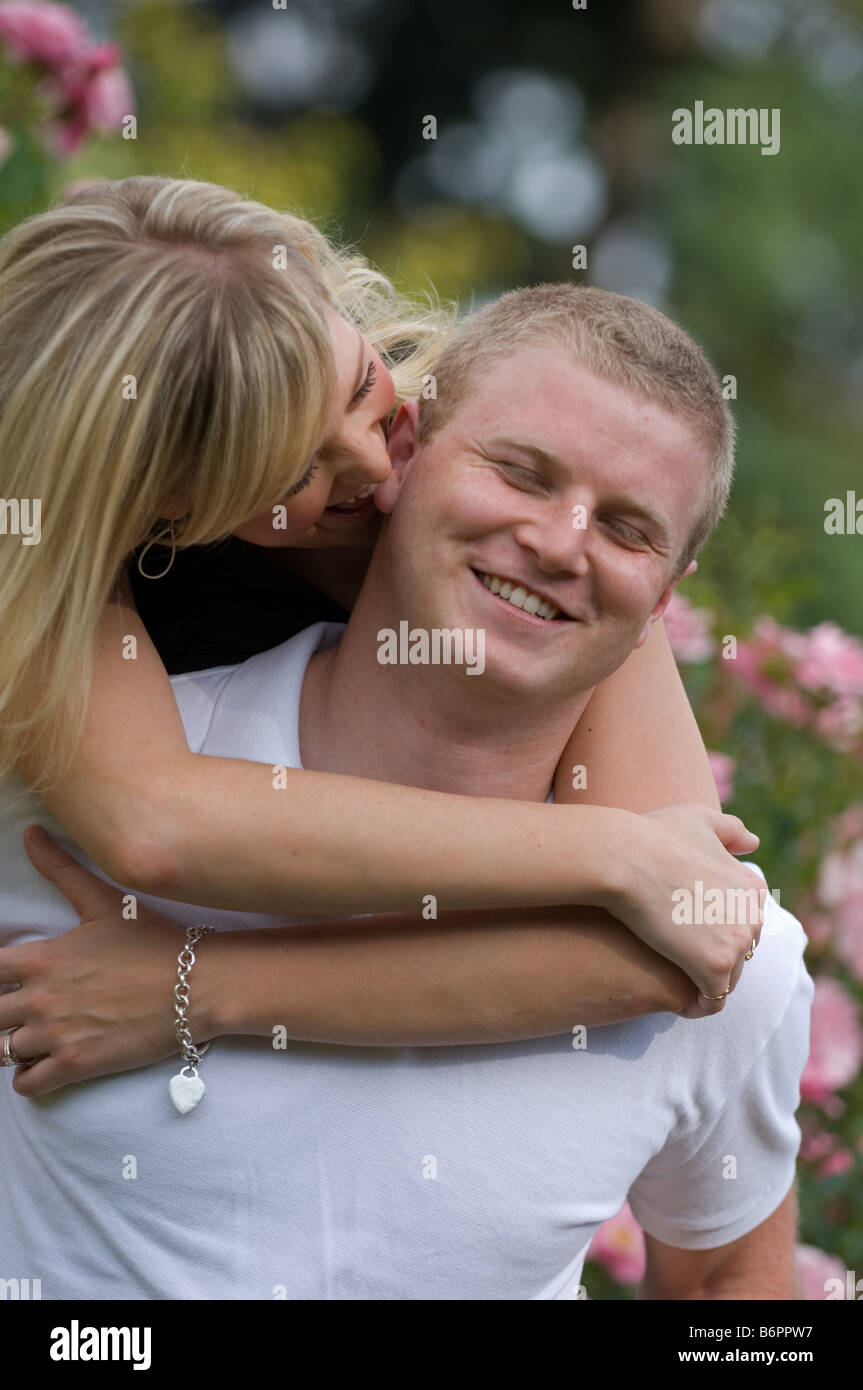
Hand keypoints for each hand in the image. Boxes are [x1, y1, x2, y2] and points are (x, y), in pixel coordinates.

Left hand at [0, 827, 189, 1095]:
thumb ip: (61, 869)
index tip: (8, 980)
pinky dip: (27, 1078)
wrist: (196, 984)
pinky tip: (43, 1064)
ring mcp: (57, 1035)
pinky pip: (26, 1084)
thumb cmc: (152, 940)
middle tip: (20, 1010)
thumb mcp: (104, 901)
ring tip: (33, 1037)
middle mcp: (40, 998)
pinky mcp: (77, 1065)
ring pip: (1, 1052)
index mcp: (42, 959)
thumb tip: (31, 833)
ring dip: (12, 1045)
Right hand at [603, 803, 766, 1013]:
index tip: (686, 934)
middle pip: (738, 953)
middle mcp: (753, 915)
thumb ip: (729, 829)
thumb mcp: (697, 818)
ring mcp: (737, 942)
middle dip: (712, 958)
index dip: (714, 930)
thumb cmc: (651, 835)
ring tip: (673, 981)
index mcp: (752, 887)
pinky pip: (712, 1000)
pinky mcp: (714, 966)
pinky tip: (677, 1003)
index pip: (741, 923)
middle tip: (676, 959)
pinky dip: (697, 1005)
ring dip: (704, 982)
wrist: (625, 858)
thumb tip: (754, 842)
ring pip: (727, 978)